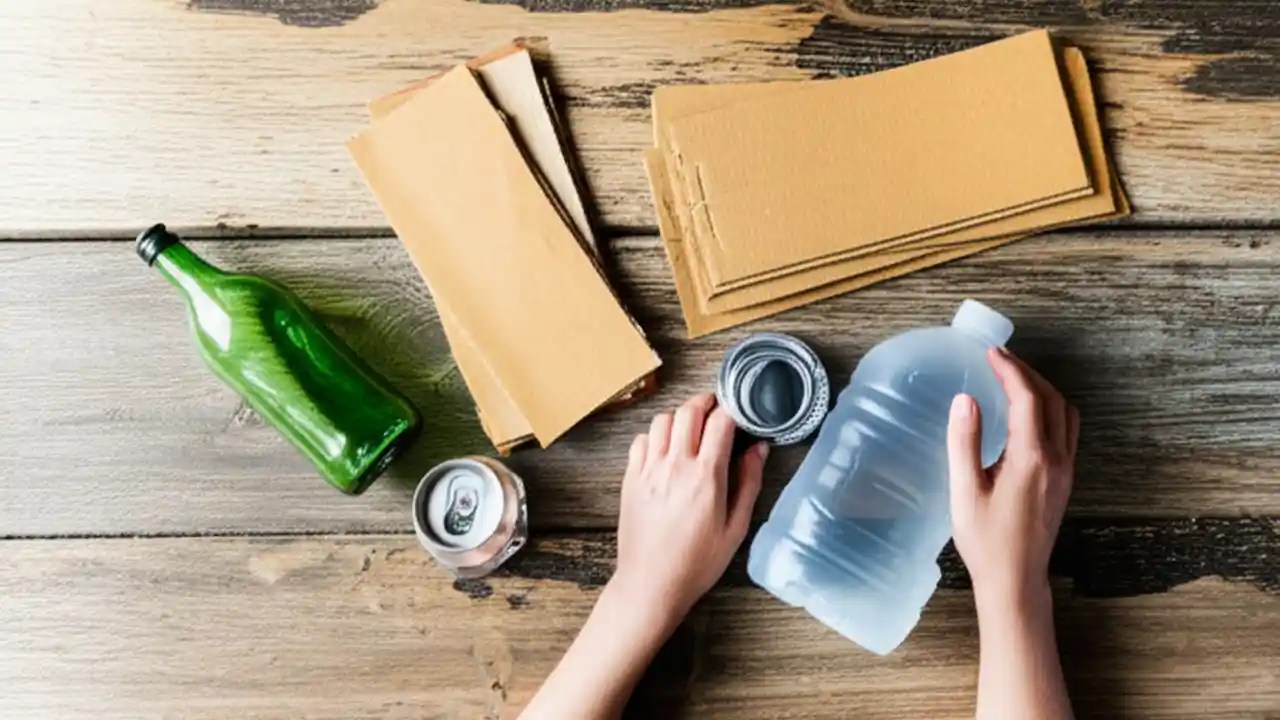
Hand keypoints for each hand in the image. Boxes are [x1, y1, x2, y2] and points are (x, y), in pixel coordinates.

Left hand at [612, 393, 768, 624]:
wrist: (651, 583)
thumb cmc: (696, 562)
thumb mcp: (735, 528)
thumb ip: (749, 483)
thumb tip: (758, 450)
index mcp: (706, 477)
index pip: (720, 422)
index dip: (732, 410)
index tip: (739, 413)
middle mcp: (675, 466)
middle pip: (688, 411)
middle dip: (705, 403)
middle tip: (716, 409)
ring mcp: (649, 470)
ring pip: (662, 420)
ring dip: (679, 417)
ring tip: (691, 428)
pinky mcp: (630, 479)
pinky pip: (640, 440)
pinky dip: (654, 435)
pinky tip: (665, 449)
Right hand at [947, 348, 1077, 605]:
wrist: (1015, 579)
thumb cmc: (985, 541)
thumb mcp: (964, 492)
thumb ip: (965, 443)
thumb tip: (965, 400)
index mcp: (1031, 459)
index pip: (1026, 399)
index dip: (1009, 370)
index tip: (990, 353)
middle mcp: (1056, 460)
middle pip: (1051, 399)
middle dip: (1026, 373)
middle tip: (999, 359)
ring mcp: (1065, 470)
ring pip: (1065, 413)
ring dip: (1042, 389)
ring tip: (1013, 378)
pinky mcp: (1064, 480)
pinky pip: (1066, 430)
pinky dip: (1049, 408)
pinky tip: (1027, 412)